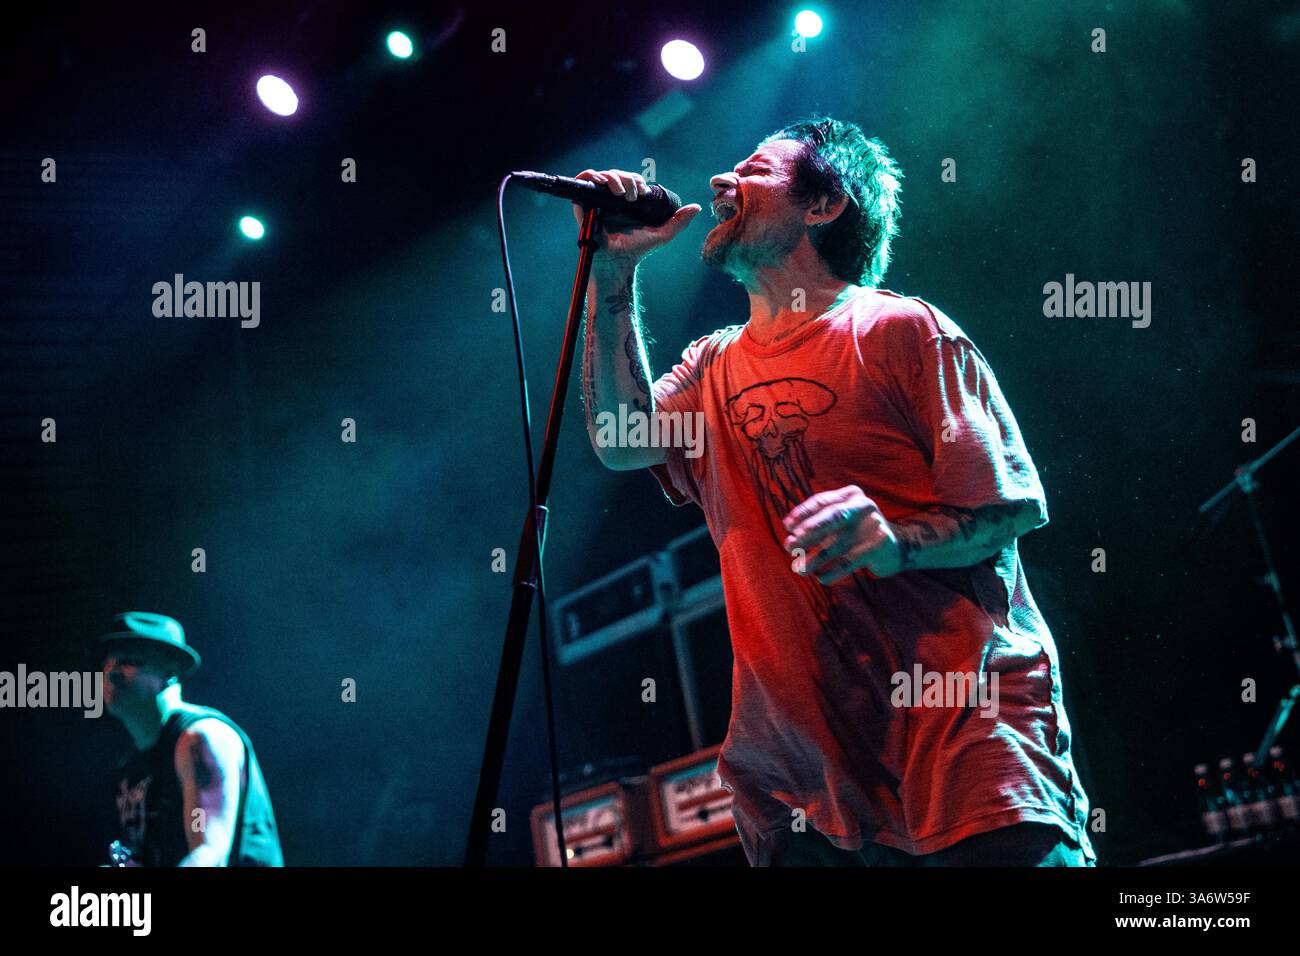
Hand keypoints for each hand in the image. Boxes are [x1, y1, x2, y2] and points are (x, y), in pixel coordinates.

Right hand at [572, 168, 700, 268]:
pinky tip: (603, 184)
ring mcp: (596, 200)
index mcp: (626, 202)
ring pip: (603, 175)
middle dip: (627, 179)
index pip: (629, 179)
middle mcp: (610, 199)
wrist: (619, 261)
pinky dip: (593, 176)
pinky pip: (584, 180)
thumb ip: (679, 221)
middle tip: (634, 195)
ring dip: (613, 177)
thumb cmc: (638, 250)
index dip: (636, 179)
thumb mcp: (663, 233)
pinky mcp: (583, 203)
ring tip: (622, 193)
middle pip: (616, 174)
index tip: (643, 191)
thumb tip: (696, 206)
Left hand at [782, 485, 904, 582]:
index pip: (821, 501)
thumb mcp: (841, 521)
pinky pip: (850, 561)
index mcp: (850, 495)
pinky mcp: (879, 546)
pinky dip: (833, 571)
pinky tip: (821, 577)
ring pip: (838, 543)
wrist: (896, 546)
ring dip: (815, 558)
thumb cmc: (857, 532)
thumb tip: (791, 538)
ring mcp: (873, 524)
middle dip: (809, 531)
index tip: (787, 526)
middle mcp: (862, 506)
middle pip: (832, 517)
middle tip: (790, 545)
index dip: (802, 513)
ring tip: (799, 569)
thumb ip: (818, 524)